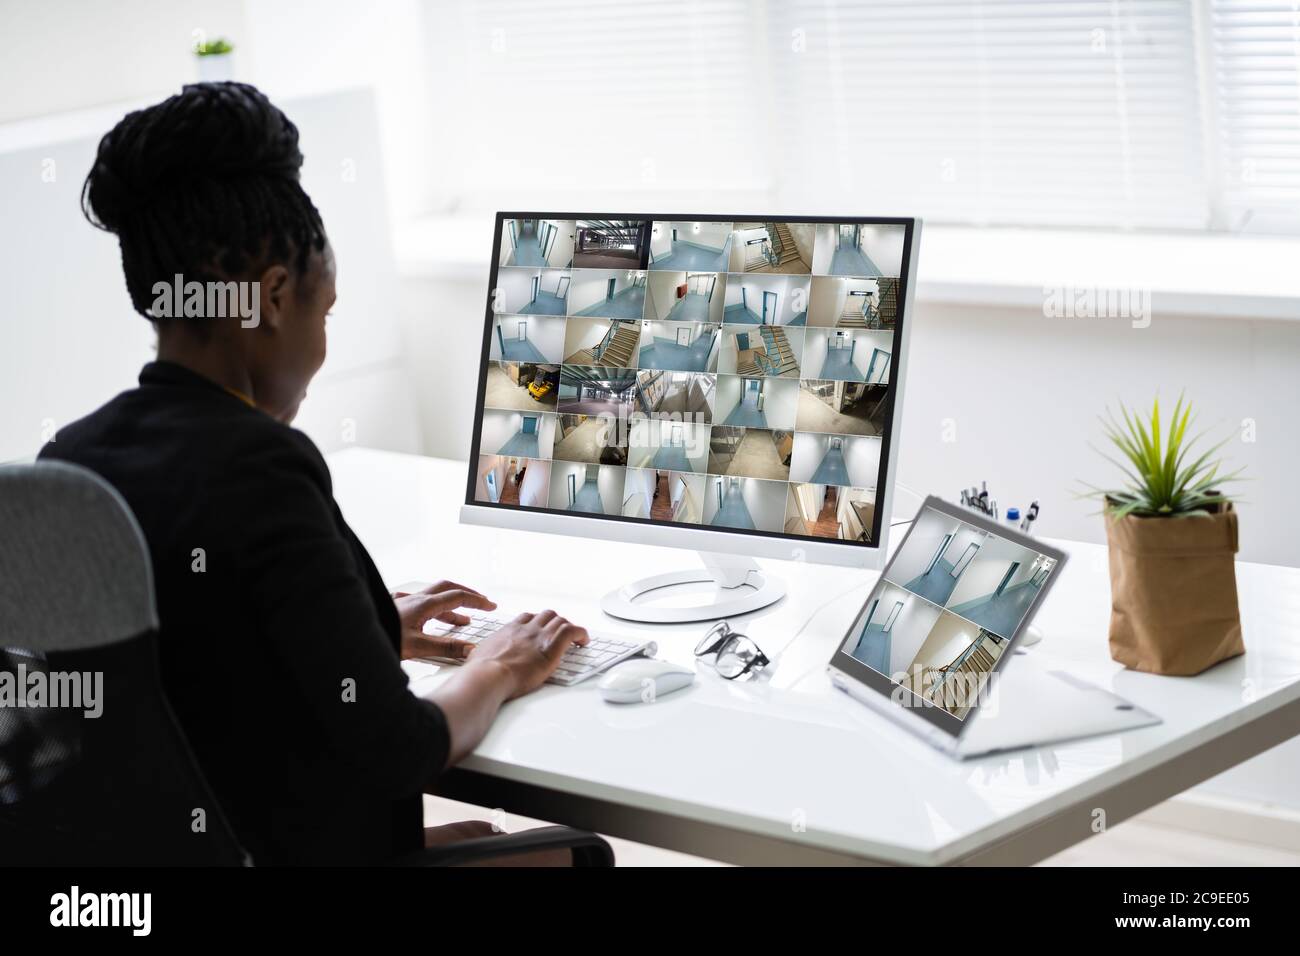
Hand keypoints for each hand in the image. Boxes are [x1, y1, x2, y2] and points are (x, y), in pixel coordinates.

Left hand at [393, 580, 496, 660]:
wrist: (354, 636)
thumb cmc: (384, 637)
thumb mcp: (419, 647)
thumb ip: (446, 648)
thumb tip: (470, 650)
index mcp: (425, 605)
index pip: (458, 596)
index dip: (477, 600)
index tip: (491, 606)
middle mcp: (415, 599)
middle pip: (448, 588)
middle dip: (467, 594)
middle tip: (482, 603)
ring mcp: (404, 602)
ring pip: (433, 597)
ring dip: (450, 605)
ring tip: (461, 620)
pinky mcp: (394, 608)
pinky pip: (418, 603)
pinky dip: (431, 608)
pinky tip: (426, 615)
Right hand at [465, 610, 588, 698]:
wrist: (487, 676)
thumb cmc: (480, 672)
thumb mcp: (477, 655)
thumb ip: (481, 653)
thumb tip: (475, 656)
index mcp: (509, 631)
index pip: (527, 618)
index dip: (536, 622)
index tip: (539, 630)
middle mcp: (525, 629)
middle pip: (546, 615)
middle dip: (554, 623)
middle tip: (558, 634)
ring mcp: (539, 636)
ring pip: (560, 620)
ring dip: (568, 628)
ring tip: (574, 639)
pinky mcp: (551, 647)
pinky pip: (572, 631)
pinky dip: (581, 633)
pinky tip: (584, 641)